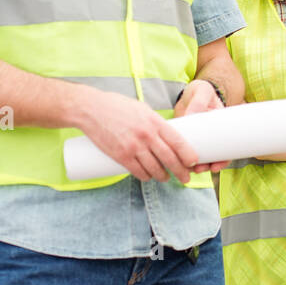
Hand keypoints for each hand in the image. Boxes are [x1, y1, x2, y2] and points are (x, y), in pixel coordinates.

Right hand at [77, 89, 198, 183]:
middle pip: (170, 158)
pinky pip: (138, 171)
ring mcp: (133, 147)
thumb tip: (166, 135)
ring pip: (154, 168)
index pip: (178, 141)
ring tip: (166, 177)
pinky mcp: (120, 156)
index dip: (188, 155)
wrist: (91, 109)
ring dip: (163, 176)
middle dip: (181, 171)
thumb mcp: (142, 109)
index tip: (194, 162)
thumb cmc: (118, 106)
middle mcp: (146, 135)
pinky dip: (146, 177)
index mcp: (155, 122)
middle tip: (186, 178)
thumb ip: (154, 123)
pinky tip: (149, 177)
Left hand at [173, 80, 229, 173]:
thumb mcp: (202, 92)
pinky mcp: (188, 137)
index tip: (215, 166)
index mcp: (221, 125)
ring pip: (201, 156)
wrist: (188, 91)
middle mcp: (212, 134)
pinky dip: (184, 158)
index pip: (228, 147)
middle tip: (199, 169)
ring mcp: (199, 137)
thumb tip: (192, 115)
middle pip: (215, 156)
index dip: (224, 160)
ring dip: (197, 165)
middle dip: (208, 166)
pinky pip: (187, 151)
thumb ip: (199, 102)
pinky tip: (179, 163)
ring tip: (189, 169)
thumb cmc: (200, 90)